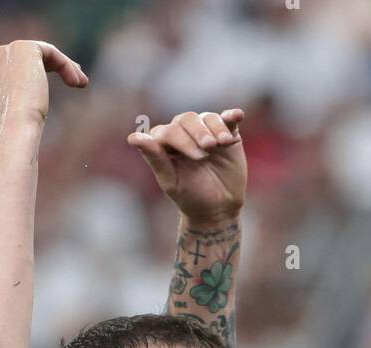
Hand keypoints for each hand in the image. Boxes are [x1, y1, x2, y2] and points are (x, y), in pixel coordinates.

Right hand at [0, 40, 87, 127]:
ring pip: (40, 54)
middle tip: (74, 80)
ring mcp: (5, 52)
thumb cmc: (16, 135)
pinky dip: (66, 65)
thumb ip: (17, 102)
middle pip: (26, 58)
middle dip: (52, 67)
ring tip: (82, 83)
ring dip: (64, 66)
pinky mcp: (24, 48)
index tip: (52, 87)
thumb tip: (30, 103)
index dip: (35, 76)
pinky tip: (78, 83)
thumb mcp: (14, 117)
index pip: (12, 69)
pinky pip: (50, 52)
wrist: (15, 131)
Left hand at [127, 108, 245, 221]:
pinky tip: (237, 116)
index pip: (169, 131)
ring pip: (207, 118)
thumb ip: (154, 159)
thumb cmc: (190, 197)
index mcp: (166, 143)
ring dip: (215, 128)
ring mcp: (206, 131)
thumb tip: (132, 137)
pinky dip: (231, 116)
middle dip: (198, 134)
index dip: (182, 140)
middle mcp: (184, 132)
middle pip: (187, 119)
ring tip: (222, 143)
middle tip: (208, 151)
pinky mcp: (227, 132)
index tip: (197, 158)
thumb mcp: (171, 181)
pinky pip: (227, 118)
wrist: (218, 209)